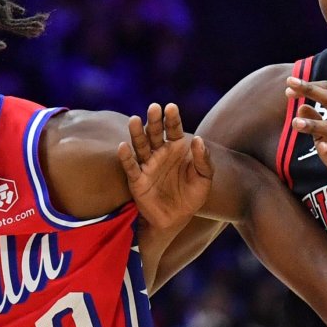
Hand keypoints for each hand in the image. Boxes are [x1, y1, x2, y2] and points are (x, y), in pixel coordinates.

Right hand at [118, 102, 213, 230]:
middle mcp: (160, 153)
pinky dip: (126, 157)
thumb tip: (198, 140)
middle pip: (155, 133)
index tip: (171, 107)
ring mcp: (147, 165)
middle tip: (153, 107)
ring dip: (137, 133)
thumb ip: (204, 160)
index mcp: (177, 149)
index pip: (174, 129)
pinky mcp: (137, 180)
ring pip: (140, 146)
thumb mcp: (204, 179)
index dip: (172, 118)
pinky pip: (131, 167)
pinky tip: (122, 146)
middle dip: (154, 121)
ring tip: (134, 120)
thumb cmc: (192, 196)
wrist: (177, 219)